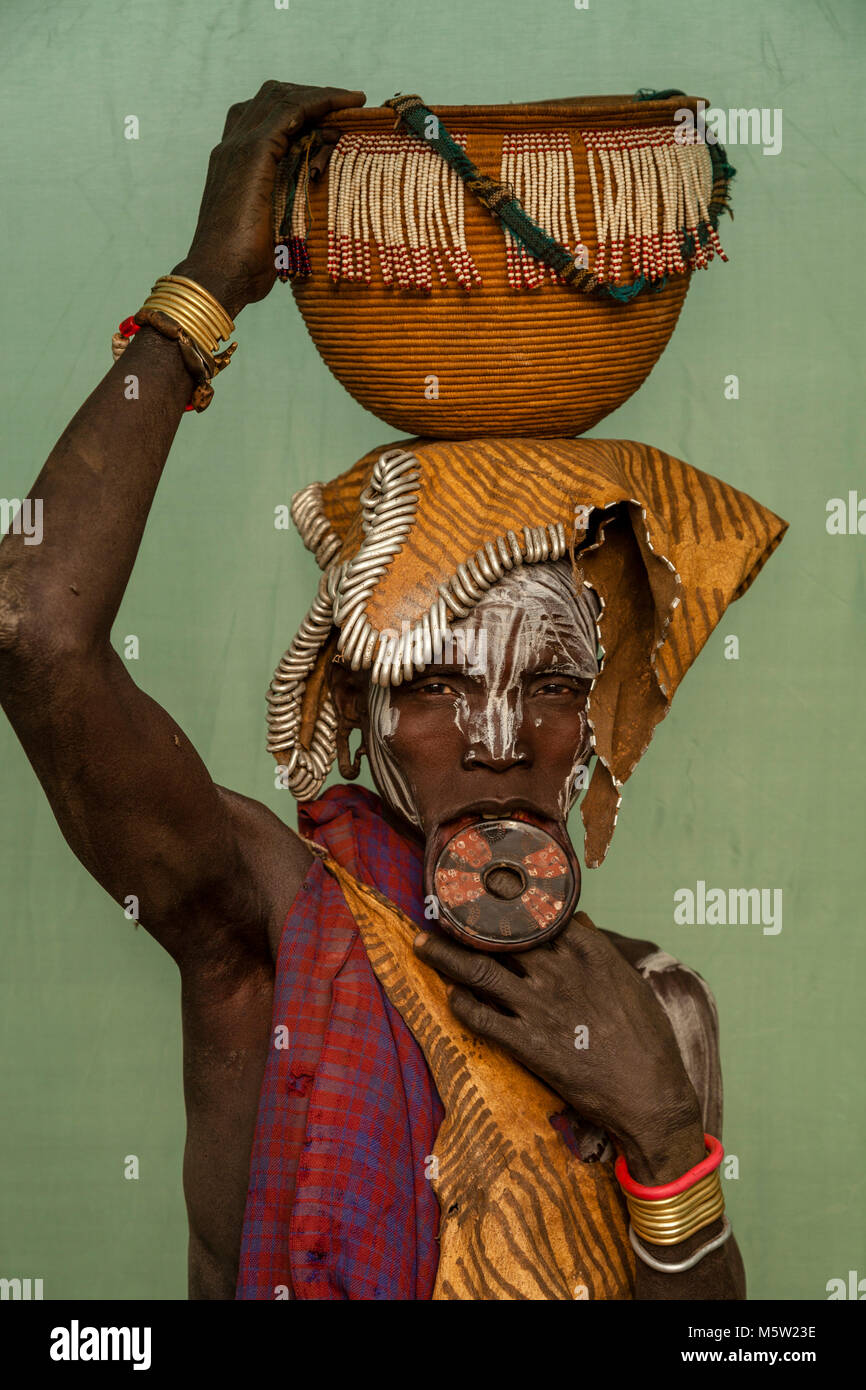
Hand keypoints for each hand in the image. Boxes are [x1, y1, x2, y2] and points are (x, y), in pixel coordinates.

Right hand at [173, 80, 365, 317]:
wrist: (219, 277)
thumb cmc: (245, 268)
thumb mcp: (274, 229)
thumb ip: (289, 207)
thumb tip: (316, 204)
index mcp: (233, 163)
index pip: (266, 117)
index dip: (302, 111)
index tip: (335, 119)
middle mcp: (232, 146)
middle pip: (274, 98)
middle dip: (314, 98)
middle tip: (348, 107)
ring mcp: (239, 146)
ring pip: (283, 98)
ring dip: (322, 97)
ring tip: (354, 103)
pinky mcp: (253, 152)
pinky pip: (291, 112)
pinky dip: (320, 103)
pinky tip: (345, 106)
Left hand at [413, 916, 706, 1183]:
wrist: (650, 1096)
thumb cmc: (647, 1038)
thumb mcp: (630, 980)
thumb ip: (597, 947)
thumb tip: (575, 919)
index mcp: (587, 951)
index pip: (535, 914)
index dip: (506, 905)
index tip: (485, 896)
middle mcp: (557, 971)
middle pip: (499, 935)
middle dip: (466, 922)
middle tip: (440, 911)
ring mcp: (538, 1006)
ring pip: (478, 970)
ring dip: (444, 956)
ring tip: (421, 944)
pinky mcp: (526, 1043)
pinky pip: (479, 1017)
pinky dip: (460, 1004)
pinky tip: (451, 997)